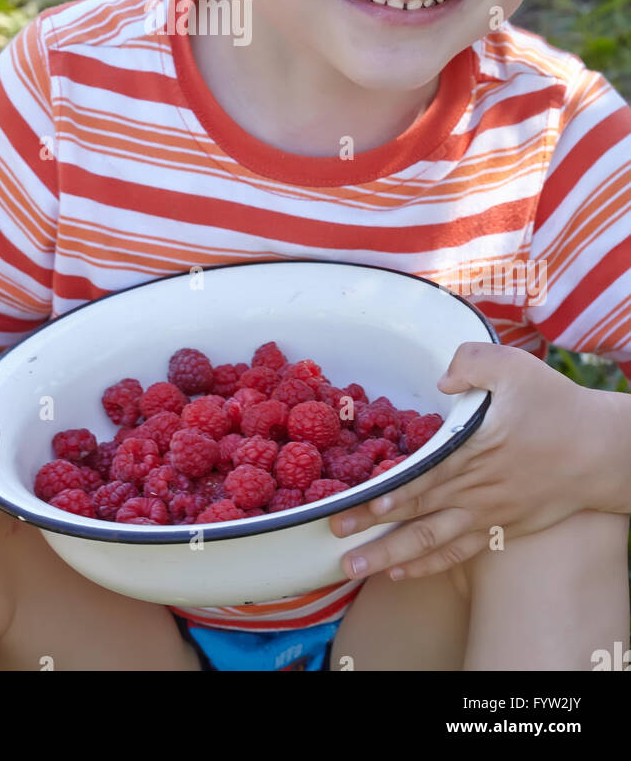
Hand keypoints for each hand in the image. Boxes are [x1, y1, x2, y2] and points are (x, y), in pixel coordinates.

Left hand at [328, 342, 598, 583]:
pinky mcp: (501, 528)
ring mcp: (487, 514)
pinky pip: (458, 553)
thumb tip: (443, 378)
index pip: (422, 476)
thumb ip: (472, 363)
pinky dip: (428, 566)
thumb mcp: (514, 367)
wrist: (602, 452)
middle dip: (371, 528)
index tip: (358, 505)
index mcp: (472, 449)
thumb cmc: (557, 406)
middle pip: (415, 513)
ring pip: (431, 542)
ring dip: (390, 556)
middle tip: (334, 538)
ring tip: (355, 568)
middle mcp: (475, 488)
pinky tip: (401, 572)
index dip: (389, 493)